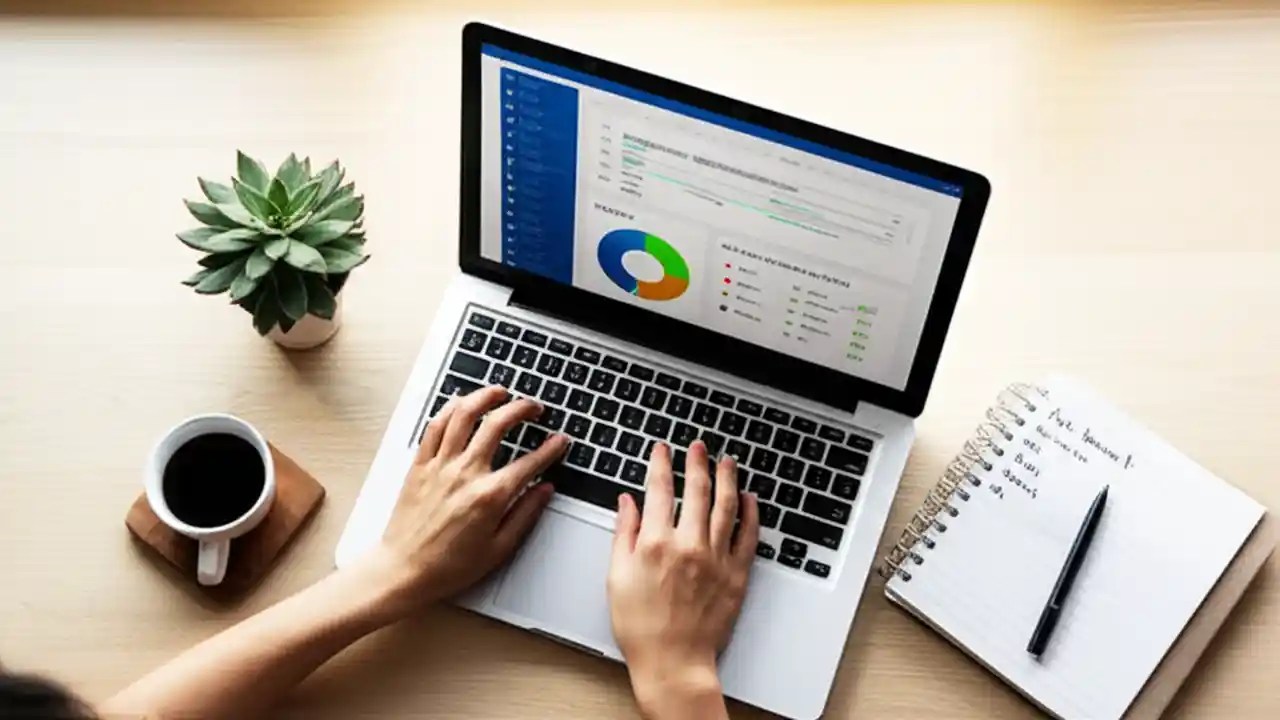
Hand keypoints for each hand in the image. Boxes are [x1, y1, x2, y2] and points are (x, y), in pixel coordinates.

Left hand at [369, 386, 568, 618]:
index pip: (530, 462)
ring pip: (463, 414)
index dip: (551, 448)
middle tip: (534, 408)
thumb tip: (545, 490)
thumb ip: (526, 514)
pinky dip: (450, 408)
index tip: (559, 441)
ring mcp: (440, 466)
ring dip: (485, 396)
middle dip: (522, 408)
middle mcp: (465, 474)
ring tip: (500, 391)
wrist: (403, 571)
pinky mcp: (419, 466)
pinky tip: (461, 404)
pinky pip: (434, 426)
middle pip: (498, 424)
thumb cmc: (448, 566)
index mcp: (489, 497)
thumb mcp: (500, 549)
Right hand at [607, 440, 758, 718]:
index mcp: (656, 543)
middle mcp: (689, 545)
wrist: (673, 662)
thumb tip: (627, 502)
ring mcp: (716, 559)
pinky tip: (750, 498)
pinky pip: (748, 536)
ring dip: (727, 479)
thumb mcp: (617, 576)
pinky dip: (751, 513)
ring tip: (727, 461)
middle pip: (696, 491)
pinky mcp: (736, 575)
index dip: (661, 464)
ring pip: (726, 506)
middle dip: (696, 462)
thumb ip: (624, 533)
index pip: (660, 489)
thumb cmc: (641, 626)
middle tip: (698, 446)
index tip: (662, 449)